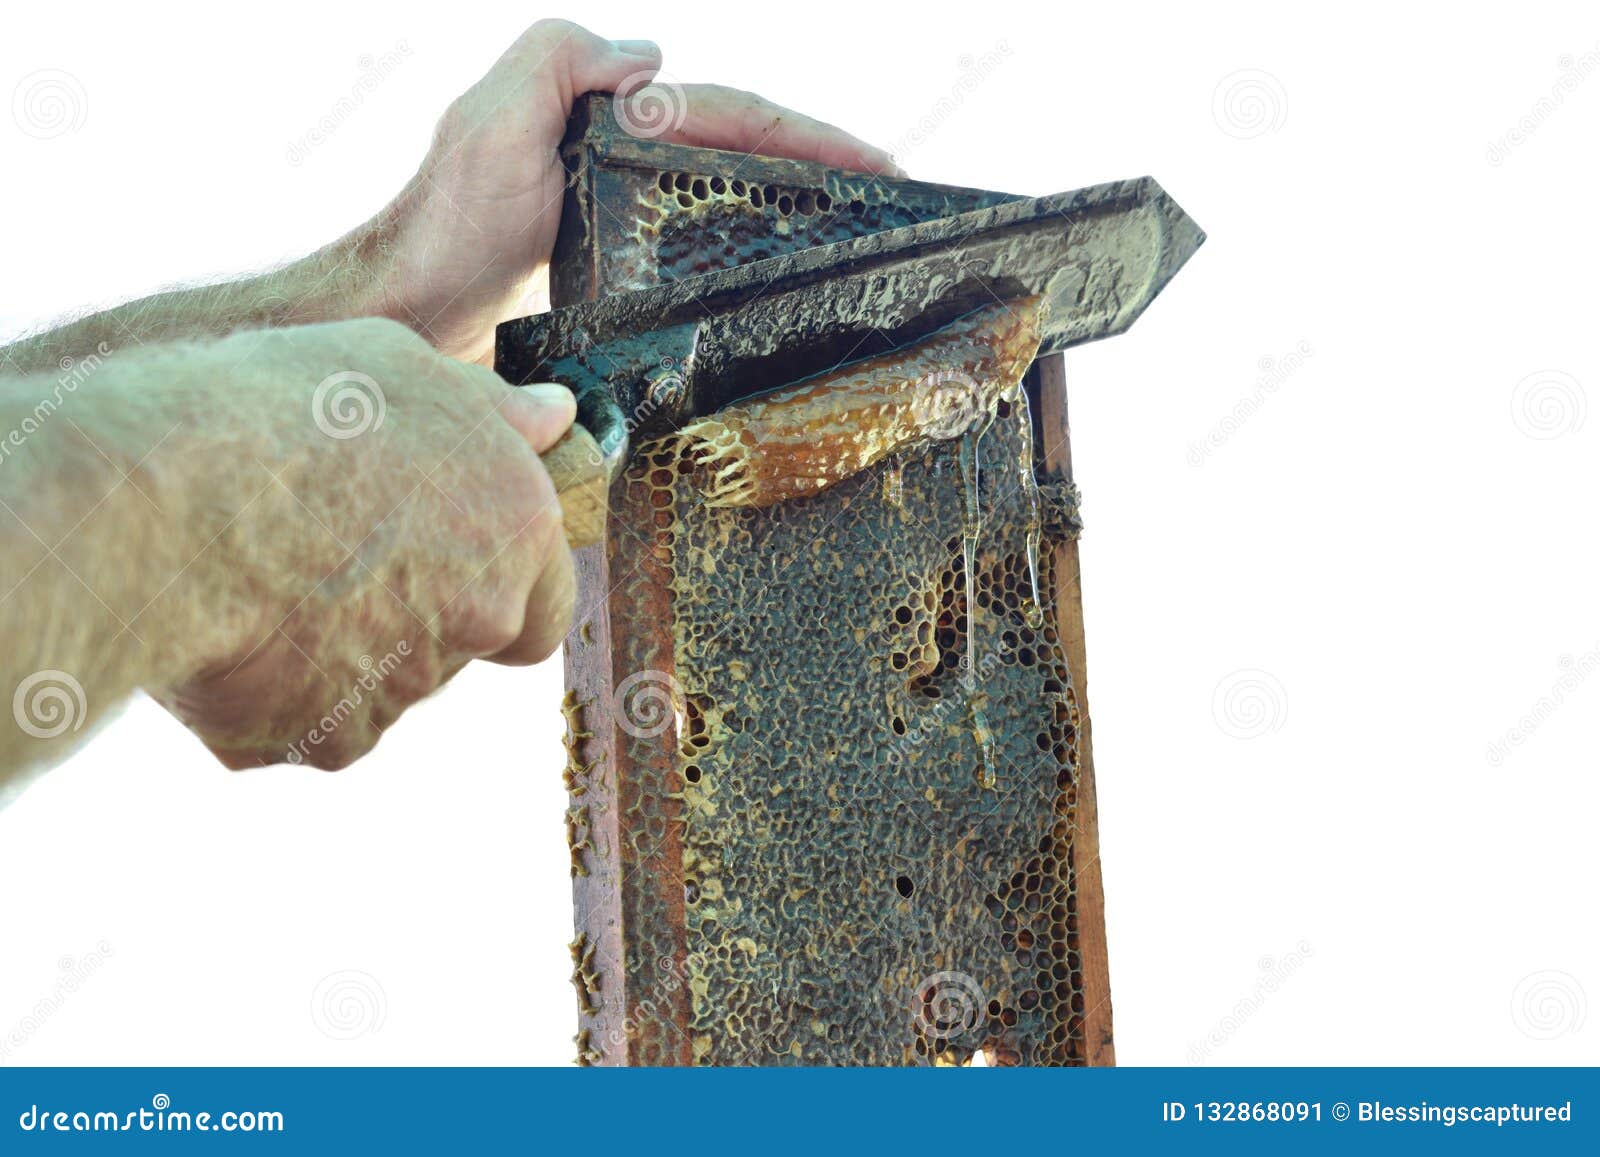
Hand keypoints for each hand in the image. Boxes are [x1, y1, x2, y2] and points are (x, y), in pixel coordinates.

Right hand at [147, 319, 575, 768]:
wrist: (170, 504)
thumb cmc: (287, 412)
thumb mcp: (403, 367)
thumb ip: (492, 409)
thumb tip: (552, 419)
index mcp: (519, 530)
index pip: (548, 591)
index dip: (500, 576)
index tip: (443, 547)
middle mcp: (482, 619)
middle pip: (466, 636)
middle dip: (418, 608)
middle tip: (335, 550)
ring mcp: (404, 689)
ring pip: (384, 679)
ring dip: (344, 642)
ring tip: (263, 571)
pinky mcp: (322, 737)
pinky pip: (312, 720)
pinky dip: (280, 690)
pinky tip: (233, 630)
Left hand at [380, 19, 901, 363]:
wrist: (410, 301)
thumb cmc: (446, 221)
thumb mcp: (490, 119)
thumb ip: (559, 61)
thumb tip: (656, 62)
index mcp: (611, 110)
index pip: (731, 112)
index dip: (808, 134)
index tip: (876, 162)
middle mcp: (621, 146)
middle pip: (744, 143)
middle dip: (821, 160)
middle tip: (894, 189)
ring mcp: (620, 197)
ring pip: (729, 185)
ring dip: (796, 195)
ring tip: (860, 221)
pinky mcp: (613, 249)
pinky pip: (700, 229)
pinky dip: (750, 234)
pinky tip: (777, 260)